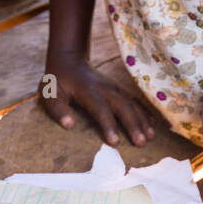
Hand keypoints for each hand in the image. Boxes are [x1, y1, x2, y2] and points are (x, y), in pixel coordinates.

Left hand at [41, 55, 155, 147]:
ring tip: (150, 137)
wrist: (68, 60)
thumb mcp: (49, 93)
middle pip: (122, 106)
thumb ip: (57, 109)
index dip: (108, 124)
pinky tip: (153, 125)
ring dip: (142, 120)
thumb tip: (69, 125)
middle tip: (141, 143)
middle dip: (133, 125)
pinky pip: (134, 100)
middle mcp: (104, 88)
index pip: (100, 108)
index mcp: (87, 91)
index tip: (115, 142)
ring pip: (131, 103)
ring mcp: (113, 88)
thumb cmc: (57, 81)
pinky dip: (145, 112)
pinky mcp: (118, 90)